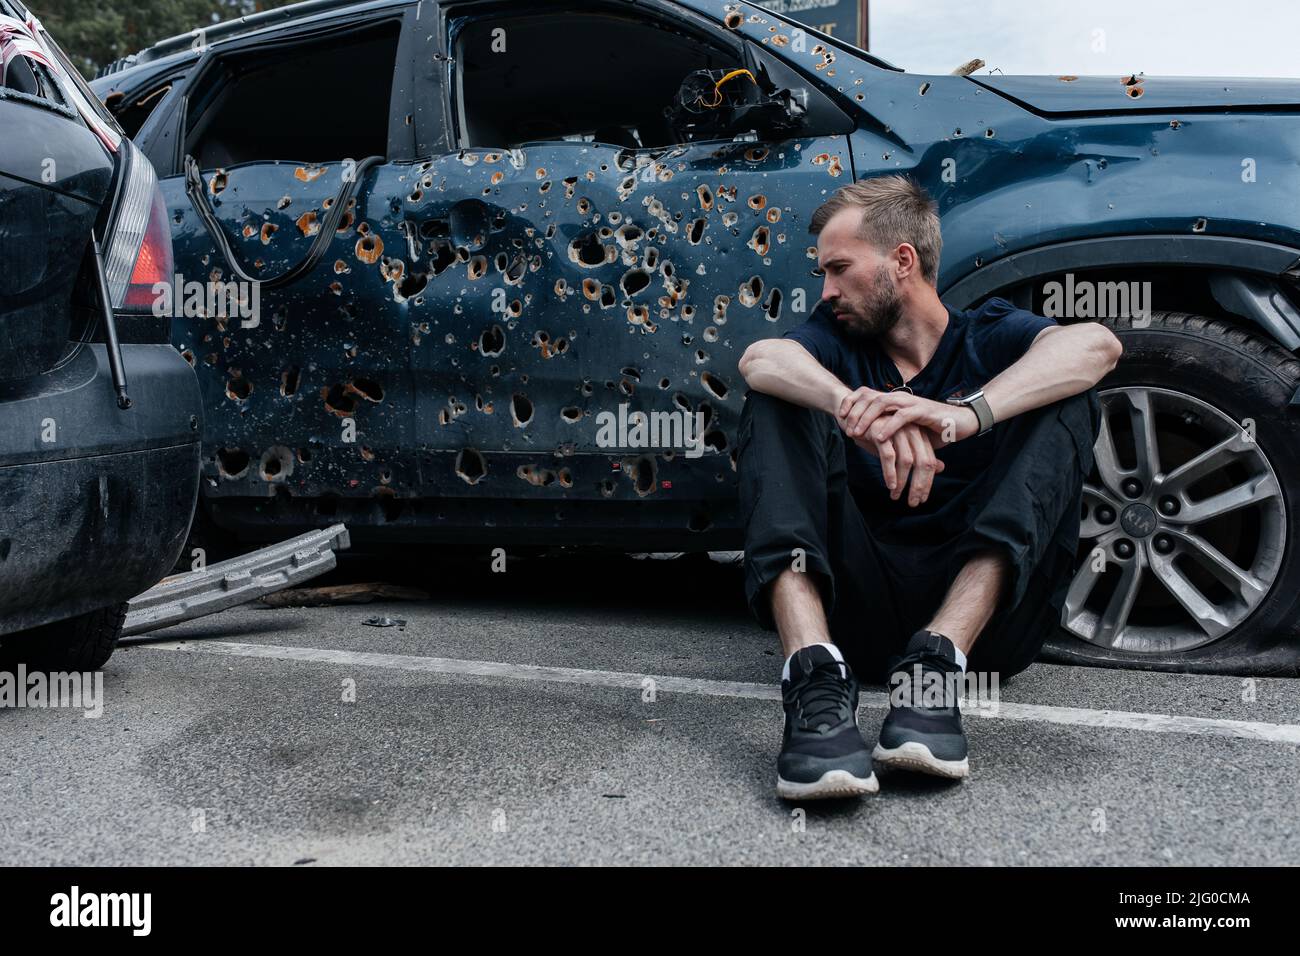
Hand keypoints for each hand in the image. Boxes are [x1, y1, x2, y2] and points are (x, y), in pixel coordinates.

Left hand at [841, 388, 978, 445]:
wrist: (962, 422)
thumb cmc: (933, 428)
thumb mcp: (906, 430)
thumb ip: (890, 431)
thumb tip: (871, 440)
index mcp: (894, 401)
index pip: (866, 393)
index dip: (850, 402)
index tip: (839, 417)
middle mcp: (900, 398)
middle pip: (869, 396)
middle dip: (854, 412)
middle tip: (845, 429)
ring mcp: (912, 403)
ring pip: (882, 402)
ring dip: (866, 417)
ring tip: (857, 433)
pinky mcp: (923, 411)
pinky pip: (902, 416)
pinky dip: (889, 426)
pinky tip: (879, 437)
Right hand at [847, 418, 946, 506]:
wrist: (855, 415)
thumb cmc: (879, 432)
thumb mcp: (900, 446)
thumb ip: (919, 457)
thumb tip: (940, 468)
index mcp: (919, 435)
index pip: (929, 462)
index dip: (927, 482)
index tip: (921, 499)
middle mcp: (912, 432)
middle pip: (923, 462)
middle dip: (918, 485)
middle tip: (912, 503)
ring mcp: (898, 430)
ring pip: (907, 461)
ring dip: (902, 482)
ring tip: (895, 496)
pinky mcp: (881, 432)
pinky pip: (889, 456)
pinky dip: (890, 472)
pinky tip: (889, 485)